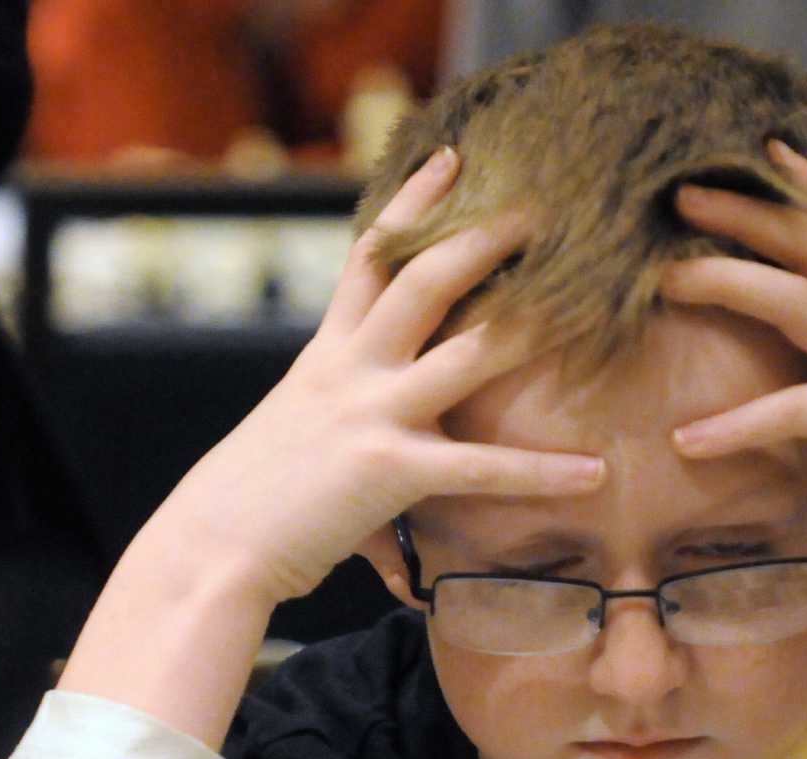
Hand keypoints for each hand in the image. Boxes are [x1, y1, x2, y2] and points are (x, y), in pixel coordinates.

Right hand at [153, 145, 604, 607]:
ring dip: (535, 324)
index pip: (371, 255)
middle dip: (486, 235)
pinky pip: (481, 467)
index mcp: (326, 354)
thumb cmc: (251, 504)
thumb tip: (381, 473)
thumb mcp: (297, 437)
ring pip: (467, 352)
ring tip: (597, 302)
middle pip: (425, 277)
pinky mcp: (389, 470)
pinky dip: (542, 472)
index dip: (412, 202)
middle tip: (547, 203)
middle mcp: (349, 368)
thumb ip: (344, 429)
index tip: (454, 158)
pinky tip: (593, 472)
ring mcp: (370, 413)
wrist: (209, 550)